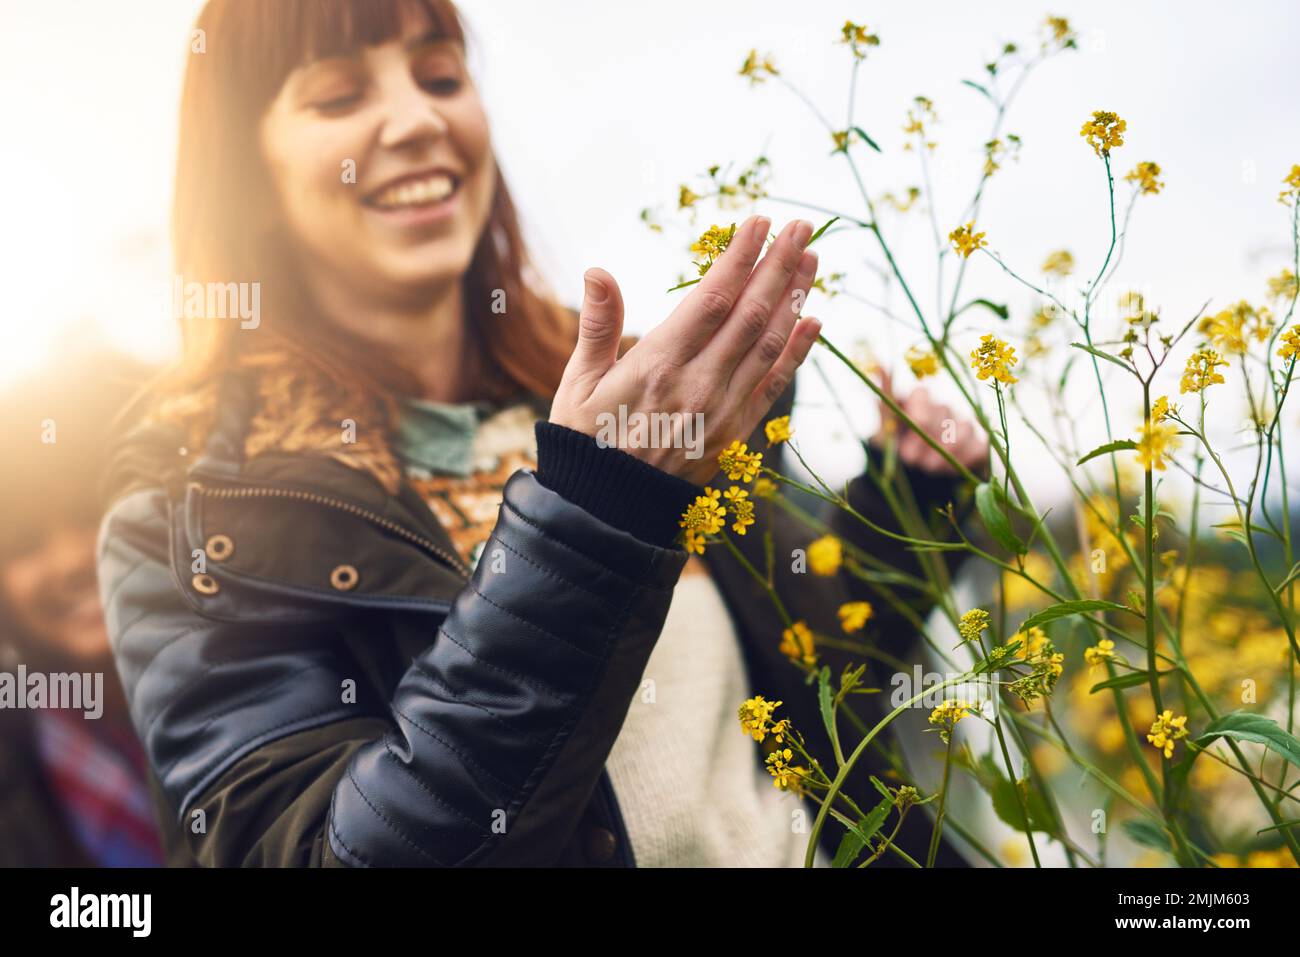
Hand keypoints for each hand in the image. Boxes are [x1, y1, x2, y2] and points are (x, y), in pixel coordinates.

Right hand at [550, 215, 821, 485]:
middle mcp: (698, 385)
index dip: (739, 258)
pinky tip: (814, 321)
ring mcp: (723, 411)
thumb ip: (596, 325)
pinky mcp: (736, 433)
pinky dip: (797, 352)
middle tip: (802, 227)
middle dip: (779, 265)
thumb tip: (597, 270)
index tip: (759, 222)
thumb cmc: (586, 439)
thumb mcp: (578, 382)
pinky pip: (773, 385)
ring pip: (767, 344)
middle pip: (750, 314)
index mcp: (657, 365)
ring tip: (813, 260)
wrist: (608, 510)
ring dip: (794, 298)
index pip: (711, 299)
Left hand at [870, 369, 988, 476]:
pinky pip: (978, 447)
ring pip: (962, 430)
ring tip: (927, 467)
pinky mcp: (977, 443)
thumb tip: (879, 364)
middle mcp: (943, 407)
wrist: (914, 473)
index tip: (913, 427)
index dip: (920, 412)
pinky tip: (948, 469)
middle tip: (910, 458)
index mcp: (918, 399)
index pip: (923, 393)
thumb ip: (884, 399)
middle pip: (942, 412)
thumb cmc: (897, 444)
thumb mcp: (886, 424)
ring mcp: (963, 423)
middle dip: (926, 438)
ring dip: (944, 452)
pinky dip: (963, 460)